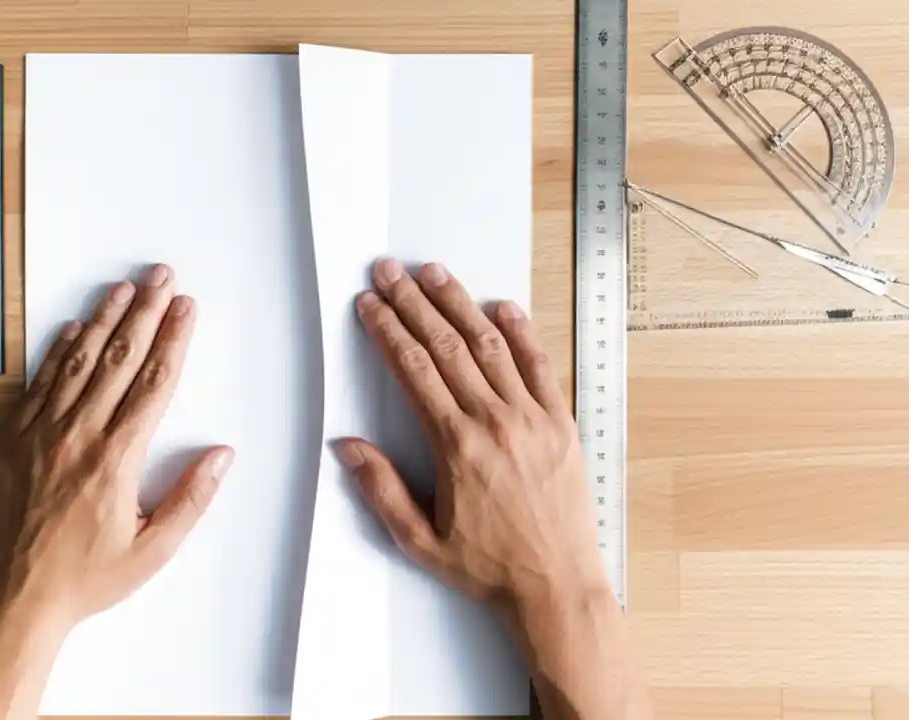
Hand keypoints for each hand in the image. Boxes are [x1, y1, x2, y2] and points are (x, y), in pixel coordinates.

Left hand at [0, 264, 232, 627]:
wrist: (14, 599)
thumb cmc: (84, 578)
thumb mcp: (152, 551)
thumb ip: (191, 499)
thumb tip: (221, 455)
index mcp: (116, 460)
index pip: (154, 384)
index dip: (173, 339)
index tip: (185, 308)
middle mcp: (78, 436)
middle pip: (119, 359)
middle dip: (145, 312)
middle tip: (161, 277)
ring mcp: (41, 434)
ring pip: (78, 362)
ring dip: (104, 320)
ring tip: (123, 289)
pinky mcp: (13, 440)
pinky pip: (39, 383)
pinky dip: (57, 352)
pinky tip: (73, 328)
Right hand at [337, 259, 607, 614]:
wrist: (556, 586)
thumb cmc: (488, 566)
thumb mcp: (419, 539)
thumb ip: (380, 490)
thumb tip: (347, 446)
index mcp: (456, 446)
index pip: (412, 370)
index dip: (387, 330)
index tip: (370, 305)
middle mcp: (494, 422)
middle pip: (446, 345)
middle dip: (413, 303)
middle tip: (390, 272)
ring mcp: (532, 418)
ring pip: (490, 345)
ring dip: (459, 305)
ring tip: (435, 274)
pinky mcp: (561, 424)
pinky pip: (540, 366)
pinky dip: (522, 333)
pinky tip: (503, 307)